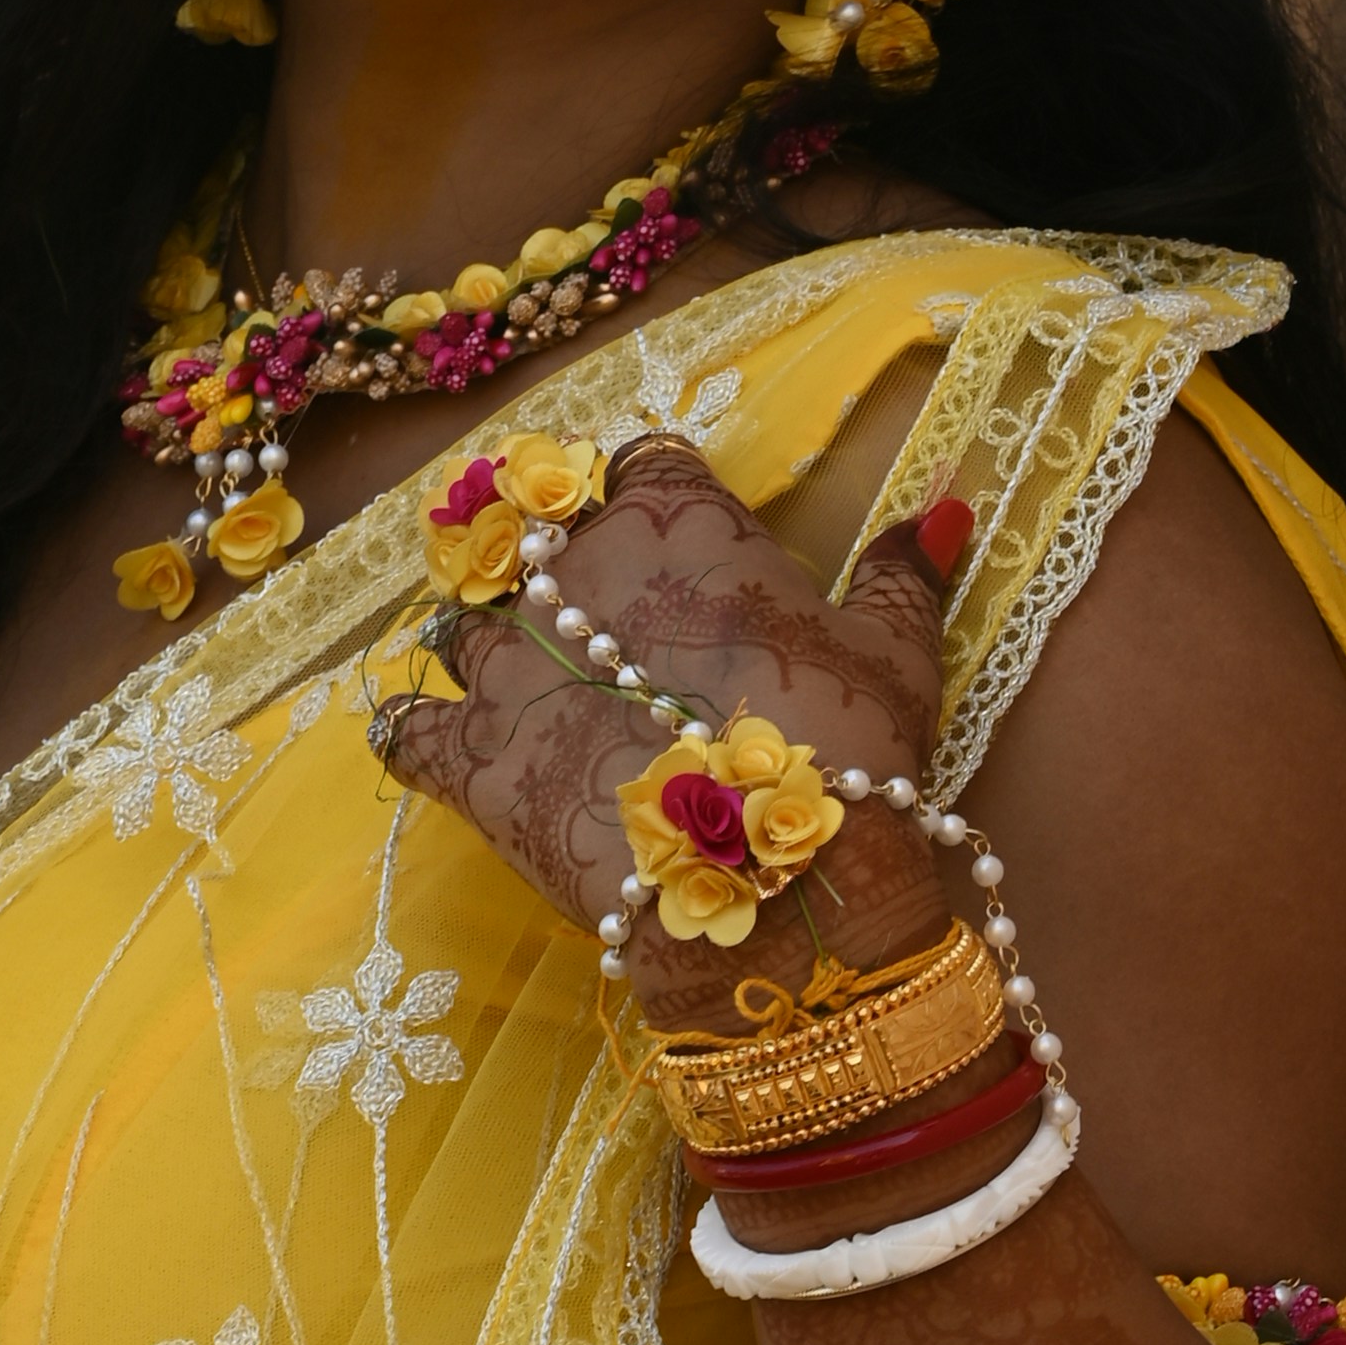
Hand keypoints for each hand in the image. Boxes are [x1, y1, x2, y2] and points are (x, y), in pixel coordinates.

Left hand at [374, 432, 959, 1035]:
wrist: (778, 882)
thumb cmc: (845, 750)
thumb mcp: (893, 652)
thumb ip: (901, 571)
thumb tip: (941, 506)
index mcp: (674, 518)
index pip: (642, 461)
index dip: (653, 503)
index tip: (673, 547)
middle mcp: (569, 569)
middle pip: (533, 538)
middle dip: (557, 576)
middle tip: (596, 635)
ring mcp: (507, 662)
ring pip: (462, 624)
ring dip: (486, 650)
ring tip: (525, 691)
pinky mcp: (467, 757)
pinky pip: (404, 724)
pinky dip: (415, 730)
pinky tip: (441, 744)